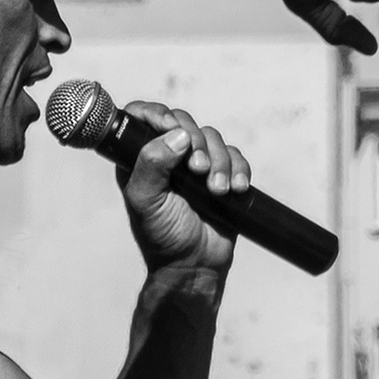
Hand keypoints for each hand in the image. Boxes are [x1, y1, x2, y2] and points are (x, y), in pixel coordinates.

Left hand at [116, 102, 250, 273]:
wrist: (194, 264)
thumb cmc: (162, 235)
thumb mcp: (146, 200)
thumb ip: (152, 164)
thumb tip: (177, 135)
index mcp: (140, 158)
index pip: (142, 118)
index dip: (156, 114)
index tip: (170, 127)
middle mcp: (167, 156)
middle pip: (183, 122)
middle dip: (195, 141)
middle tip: (197, 169)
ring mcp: (195, 164)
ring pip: (212, 137)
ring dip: (218, 161)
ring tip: (216, 190)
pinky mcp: (222, 174)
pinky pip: (234, 156)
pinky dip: (237, 169)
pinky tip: (233, 190)